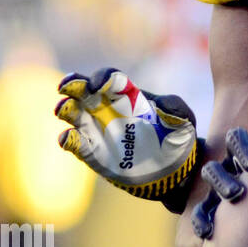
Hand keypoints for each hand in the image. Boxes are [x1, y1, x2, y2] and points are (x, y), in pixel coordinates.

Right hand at [55, 68, 198, 200]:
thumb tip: (159, 107)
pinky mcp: (93, 152)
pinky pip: (75, 143)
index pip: (109, 78)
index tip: (101, 84)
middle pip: (83, 90)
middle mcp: (108, 109)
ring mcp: (98, 130)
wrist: (176, 170)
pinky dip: (68, 139)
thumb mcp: (184, 118)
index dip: (102, 77)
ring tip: (63, 109)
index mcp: (128, 95)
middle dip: (73, 84)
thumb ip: (173, 107)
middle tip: (67, 85)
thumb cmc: (178, 136)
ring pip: (73, 113)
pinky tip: (68, 138)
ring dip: (65, 108)